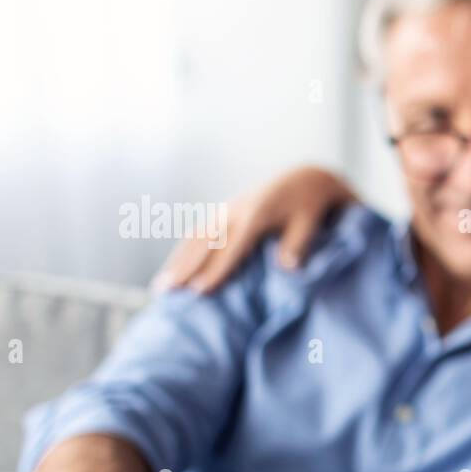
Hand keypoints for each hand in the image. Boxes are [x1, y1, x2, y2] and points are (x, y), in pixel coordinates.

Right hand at [150, 165, 355, 293]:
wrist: (303, 178)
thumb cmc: (309, 206)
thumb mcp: (310, 223)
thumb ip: (298, 244)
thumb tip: (288, 268)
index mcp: (257, 214)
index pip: (232, 247)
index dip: (216, 269)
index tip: (200, 290)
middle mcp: (236, 210)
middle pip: (204, 242)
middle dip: (184, 268)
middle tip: (166, 292)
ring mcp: (226, 210)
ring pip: (195, 237)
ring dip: (177, 261)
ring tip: (160, 287)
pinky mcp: (223, 211)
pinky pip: (198, 232)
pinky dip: (183, 251)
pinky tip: (172, 269)